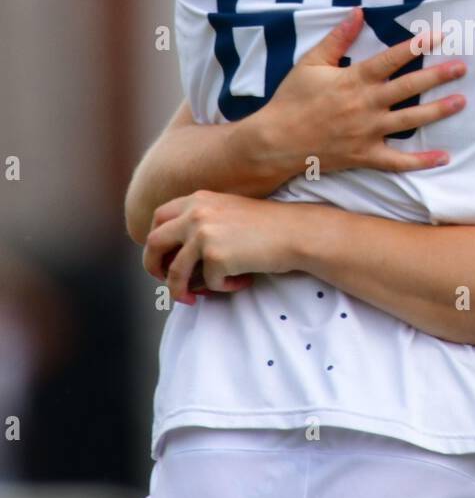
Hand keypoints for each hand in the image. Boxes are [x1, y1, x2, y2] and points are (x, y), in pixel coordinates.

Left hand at [144, 192, 305, 304]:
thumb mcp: (229, 211)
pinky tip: (243, 280)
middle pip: (153, 242)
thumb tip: (176, 257)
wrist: (297, 232)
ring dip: (179, 290)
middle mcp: (195, 213)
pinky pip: (208, 283)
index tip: (163, 258)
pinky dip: (223, 288)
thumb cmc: (269, 226)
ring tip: (194, 298)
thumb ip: (202, 222)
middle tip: (163, 281)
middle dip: (153, 267)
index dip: (156, 240)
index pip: (158, 217)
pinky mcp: (215, 256)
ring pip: (174, 271)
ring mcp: (203, 234)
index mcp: (198, 199)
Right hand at [243, 7, 467, 179]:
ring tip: (461, 101)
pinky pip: (398, 161)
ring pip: (410, 120)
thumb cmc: (292, 99)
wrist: (275, 141)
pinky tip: (444, 157)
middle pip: (409, 87)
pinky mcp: (366, 156)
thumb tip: (358, 12)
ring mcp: (368, 132)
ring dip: (438, 111)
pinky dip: (422, 161)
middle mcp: (366, 105)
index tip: (438, 36)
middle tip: (462, 67)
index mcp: (354, 80)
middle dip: (437, 75)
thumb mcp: (310, 63)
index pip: (391, 59)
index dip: (415, 46)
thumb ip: (337, 38)